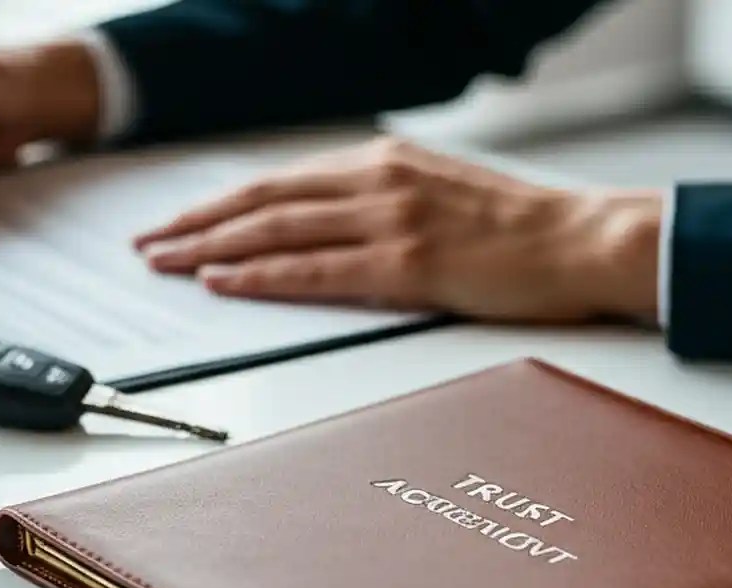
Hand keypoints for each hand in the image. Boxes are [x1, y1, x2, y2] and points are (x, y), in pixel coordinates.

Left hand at [136, 137, 661, 322]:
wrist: (581, 239)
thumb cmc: (518, 226)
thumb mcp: (440, 190)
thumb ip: (382, 198)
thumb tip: (329, 219)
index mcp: (384, 162)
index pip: (282, 183)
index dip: (224, 203)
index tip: (183, 221)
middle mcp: (378, 182)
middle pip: (264, 202)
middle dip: (198, 224)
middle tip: (150, 245)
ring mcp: (391, 220)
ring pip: (278, 232)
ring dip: (213, 249)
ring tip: (167, 264)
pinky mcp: (409, 263)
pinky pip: (316, 271)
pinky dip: (262, 276)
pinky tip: (224, 282)